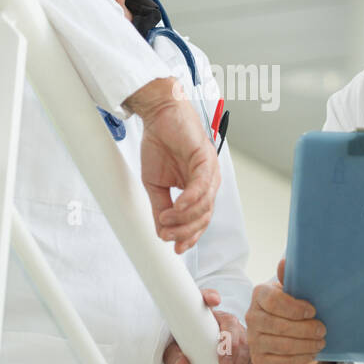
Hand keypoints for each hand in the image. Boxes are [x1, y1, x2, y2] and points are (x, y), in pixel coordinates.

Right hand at [125, 77, 219, 253]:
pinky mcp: (205, 158)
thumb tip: (161, 231)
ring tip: (165, 220)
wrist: (158, 115)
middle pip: (204, 217)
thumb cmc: (160, 143)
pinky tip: (177, 207)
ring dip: (184, 218)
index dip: (190, 237)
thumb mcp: (155, 184)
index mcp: (198, 189)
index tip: (176, 248)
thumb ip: (160, 207)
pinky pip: (202, 185)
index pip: (200, 220)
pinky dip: (190, 199)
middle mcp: (208, 182)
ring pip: (204, 205)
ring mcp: (209, 171)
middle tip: (167, 235)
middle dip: (185, 231)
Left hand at [163, 287, 255, 363]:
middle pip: (231, 323)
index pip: (205, 298)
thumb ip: (175, 358)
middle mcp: (221, 319)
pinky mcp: (244, 346)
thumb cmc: (183, 350)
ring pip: (244, 341)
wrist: (194, 360)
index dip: (210, 296)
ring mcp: (235, 331)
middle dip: (230, 343)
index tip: (212, 301)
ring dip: (239, 362)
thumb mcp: (174, 355)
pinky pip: (251, 355)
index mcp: (202, 313)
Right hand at [244, 259, 330, 363]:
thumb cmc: (292, 307)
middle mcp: (251, 316)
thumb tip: (284, 262)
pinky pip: (280, 363)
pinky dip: (300, 359)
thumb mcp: (294, 291)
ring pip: (282, 345)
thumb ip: (291, 278)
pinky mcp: (259, 360)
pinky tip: (310, 353)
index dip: (295, 308)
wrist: (286, 331)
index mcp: (260, 295)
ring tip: (320, 341)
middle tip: (322, 329)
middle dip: (306, 329)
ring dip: (306, 345)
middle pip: (279, 325)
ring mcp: (253, 340)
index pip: (273, 301)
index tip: (312, 311)